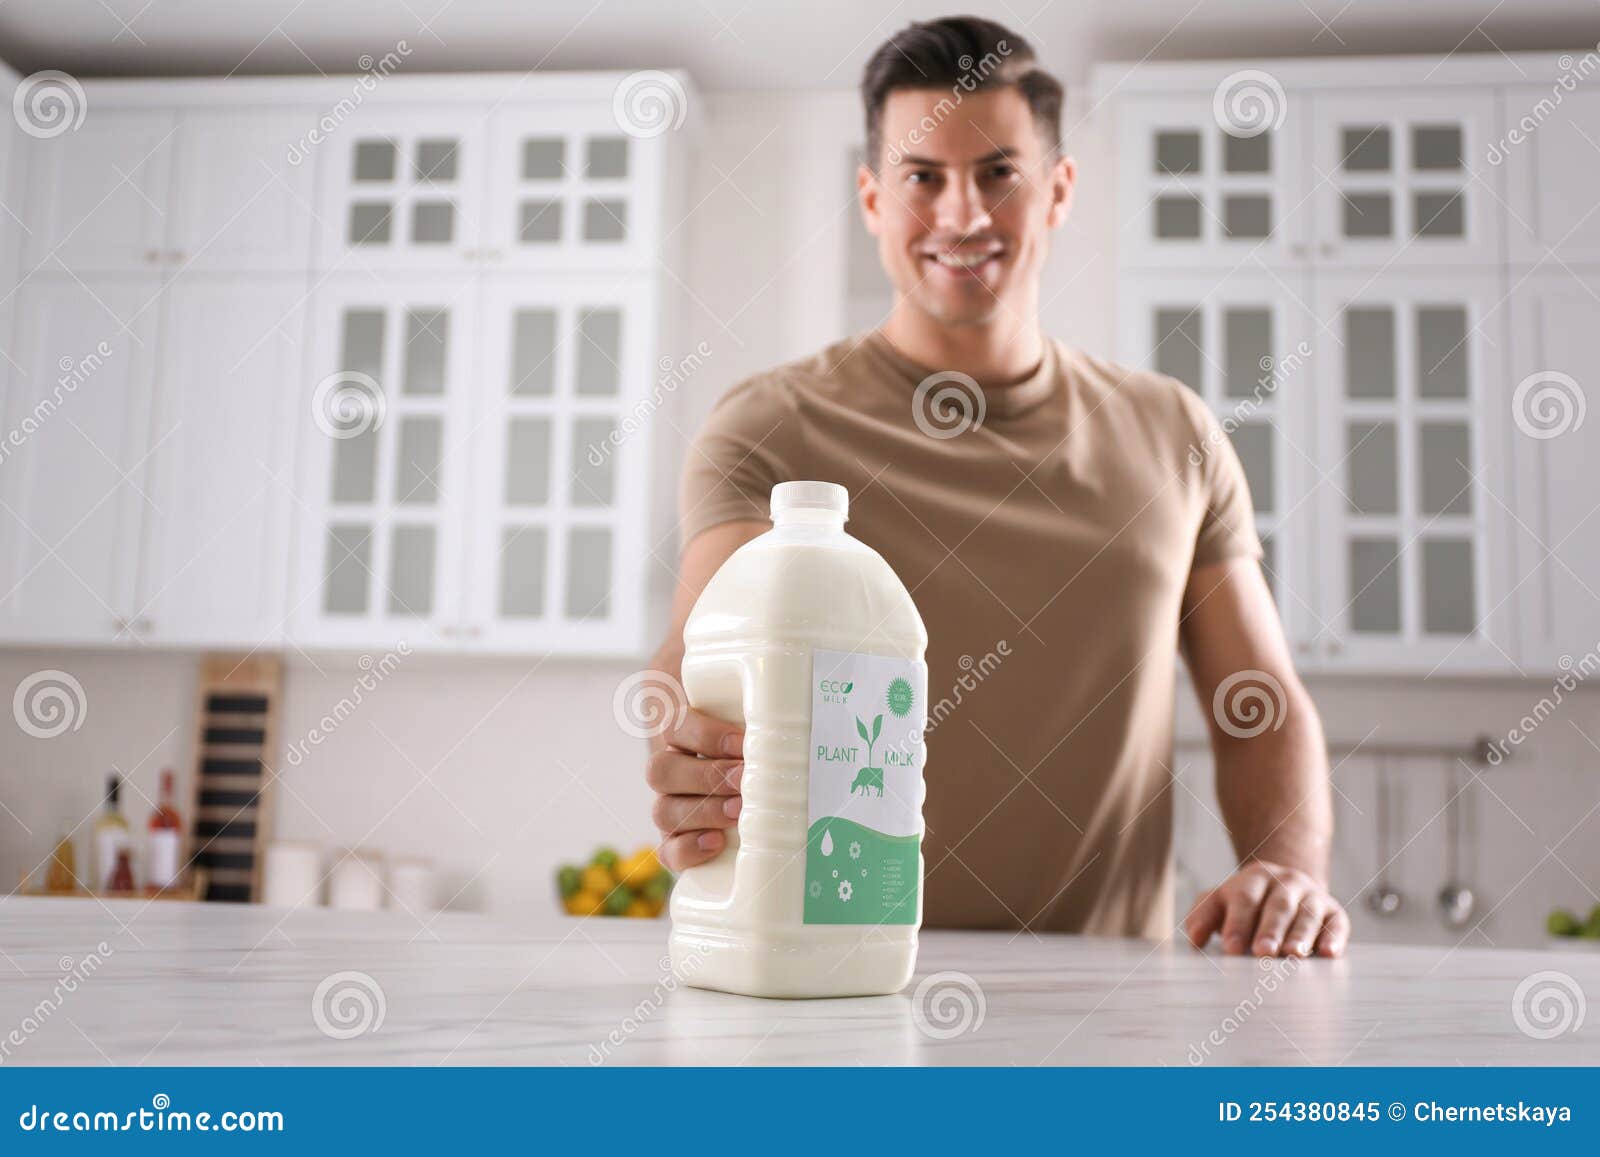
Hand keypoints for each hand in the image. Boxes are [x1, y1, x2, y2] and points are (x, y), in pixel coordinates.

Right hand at [646, 706, 743, 871]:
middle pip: (660, 770)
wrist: (754, 816)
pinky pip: (668, 851)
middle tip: (741, 780)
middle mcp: (669, 776)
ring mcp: (668, 813)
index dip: (704, 735)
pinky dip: (689, 848)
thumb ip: (757, 739)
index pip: (673, 727)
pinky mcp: (673, 848)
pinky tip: (716, 842)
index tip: (741, 743)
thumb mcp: (754, 748)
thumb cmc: (758, 771)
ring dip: (704, 811)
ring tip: (738, 812)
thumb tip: (783, 740)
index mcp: (683, 742)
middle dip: (706, 775)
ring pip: (663, 811)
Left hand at [1183, 860, 1349, 957]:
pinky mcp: (1335, 913)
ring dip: (1300, 936)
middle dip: (1270, 930)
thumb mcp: (1220, 903)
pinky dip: (1334, 939)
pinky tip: (1329, 953)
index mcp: (1254, 878)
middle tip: (1262, 952)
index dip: (1237, 924)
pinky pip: (1337, 924)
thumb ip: (1202, 917)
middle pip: (1277, 907)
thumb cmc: (1246, 905)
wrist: (1288, 887)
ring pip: (1307, 916)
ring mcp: (1313, 896)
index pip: (1244, 900)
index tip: (1230, 948)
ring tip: (1293, 955)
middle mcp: (1286, 883)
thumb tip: (1194, 939)